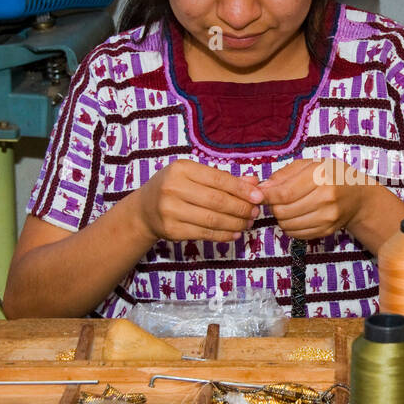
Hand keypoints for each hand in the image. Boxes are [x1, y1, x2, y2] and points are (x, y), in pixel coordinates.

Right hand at [138, 160, 262, 243]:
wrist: (144, 210)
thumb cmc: (175, 187)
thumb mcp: (194, 175)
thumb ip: (224, 179)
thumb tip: (254, 182)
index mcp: (181, 169)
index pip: (219, 180)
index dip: (242, 190)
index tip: (258, 197)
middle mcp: (173, 188)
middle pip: (217, 201)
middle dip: (241, 208)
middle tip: (254, 213)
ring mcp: (170, 210)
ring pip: (213, 220)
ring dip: (235, 224)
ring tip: (247, 223)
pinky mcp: (172, 230)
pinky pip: (204, 234)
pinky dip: (223, 235)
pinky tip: (234, 233)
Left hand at [258, 157, 368, 239]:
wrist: (358, 196)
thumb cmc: (331, 175)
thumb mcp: (310, 165)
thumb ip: (284, 175)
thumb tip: (262, 189)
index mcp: (321, 176)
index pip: (284, 193)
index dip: (267, 196)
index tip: (259, 195)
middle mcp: (326, 198)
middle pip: (283, 211)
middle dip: (273, 206)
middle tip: (276, 200)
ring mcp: (328, 217)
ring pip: (287, 224)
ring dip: (281, 217)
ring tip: (287, 207)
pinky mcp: (327, 231)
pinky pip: (296, 234)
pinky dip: (290, 227)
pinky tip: (296, 216)